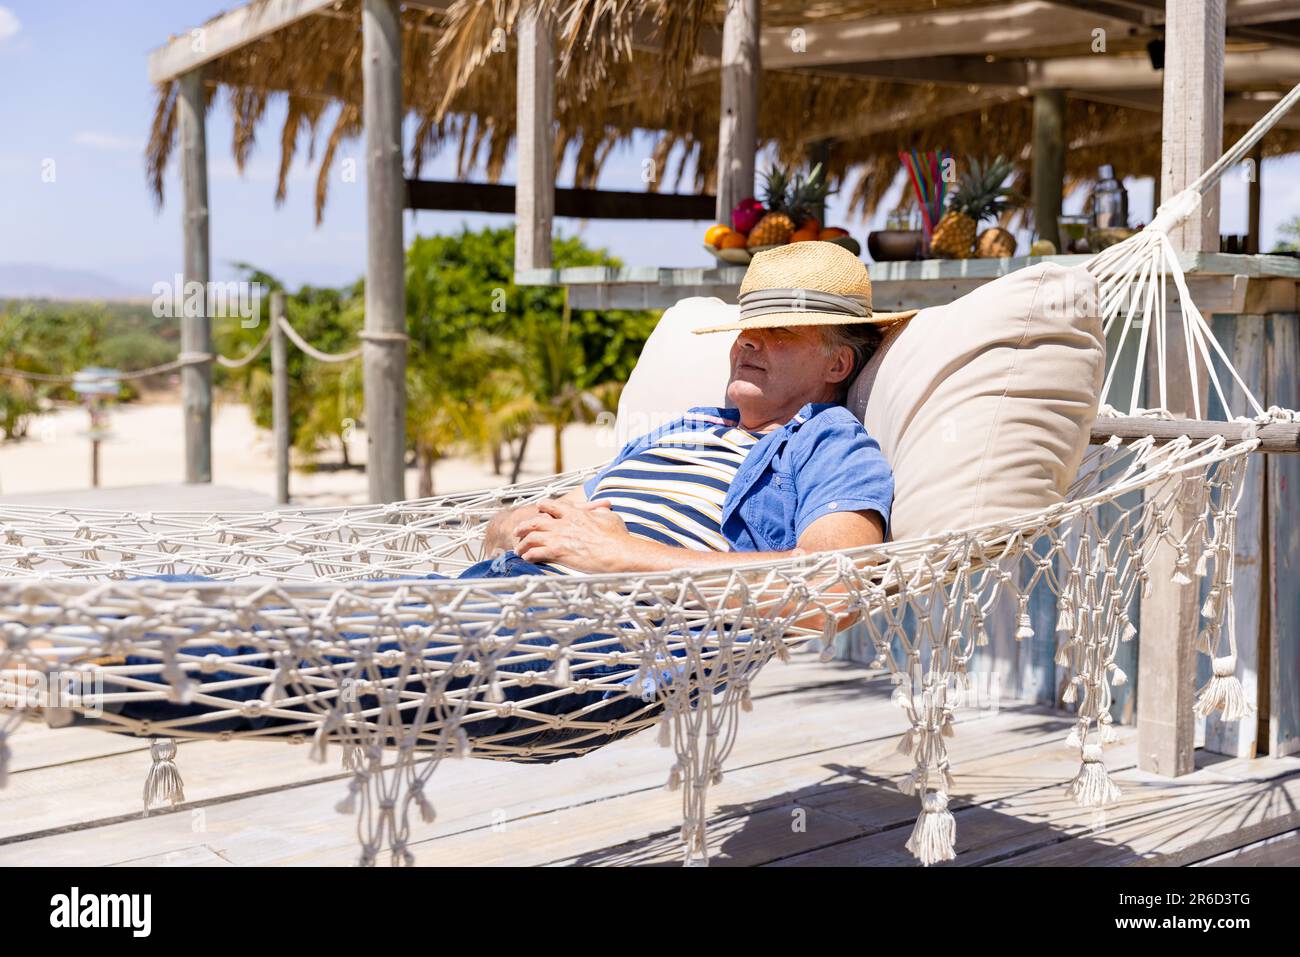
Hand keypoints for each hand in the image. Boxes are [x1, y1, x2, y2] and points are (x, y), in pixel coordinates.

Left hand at [513, 498, 630, 571]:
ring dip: (523, 543)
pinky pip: (536, 553)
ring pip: (532, 538)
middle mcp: (563, 524)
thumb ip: (600, 511)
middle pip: (536, 522)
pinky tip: (526, 559)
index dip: (543, 508)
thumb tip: (603, 507)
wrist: (617, 552)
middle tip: (518, 530)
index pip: (552, 506)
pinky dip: (529, 556)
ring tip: (519, 549)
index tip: (538, 510)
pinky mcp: (557, 552)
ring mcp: (558, 538)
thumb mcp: (610, 517)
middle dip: (524, 526)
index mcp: (575, 513)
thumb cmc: (617, 537)